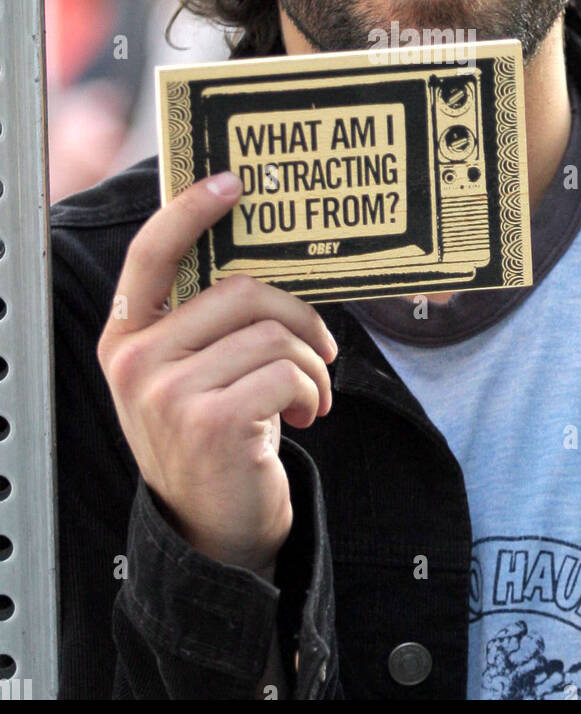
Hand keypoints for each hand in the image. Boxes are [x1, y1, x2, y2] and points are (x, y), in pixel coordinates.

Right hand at [97, 171, 336, 572]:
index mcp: (127, 337)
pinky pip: (286, 373)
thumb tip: (262, 262)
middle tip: (319, 350)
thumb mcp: (192, 373)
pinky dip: (312, 390)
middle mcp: (136, 360)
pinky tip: (307, 416)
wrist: (214, 531)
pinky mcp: (208, 422)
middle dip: (298, 318)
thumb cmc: (215, 438)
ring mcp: (167, 392)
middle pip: (241, 291)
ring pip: (273, 334)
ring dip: (312, 365)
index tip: (231, 182)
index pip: (151, 254)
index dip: (190, 210)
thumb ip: (205, 322)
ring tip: (310, 394)